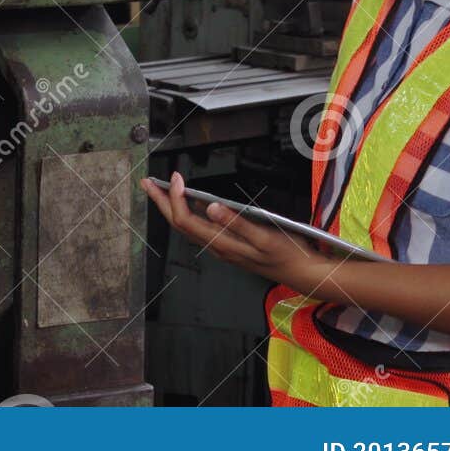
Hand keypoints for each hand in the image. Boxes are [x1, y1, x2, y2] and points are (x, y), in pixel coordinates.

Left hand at [142, 172, 333, 291]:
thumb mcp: (265, 237)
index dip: (175, 198)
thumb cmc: (287, 253)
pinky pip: (200, 229)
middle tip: (147, 182)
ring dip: (172, 207)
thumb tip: (210, 206)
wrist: (302, 273)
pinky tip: (191, 201)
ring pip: (188, 227)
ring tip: (161, 189)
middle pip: (179, 224)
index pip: (186, 220)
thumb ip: (237, 222)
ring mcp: (221, 248)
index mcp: (222, 243)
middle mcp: (216, 247)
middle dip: (161, 202)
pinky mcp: (228, 246)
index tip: (174, 177)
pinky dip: (189, 212)